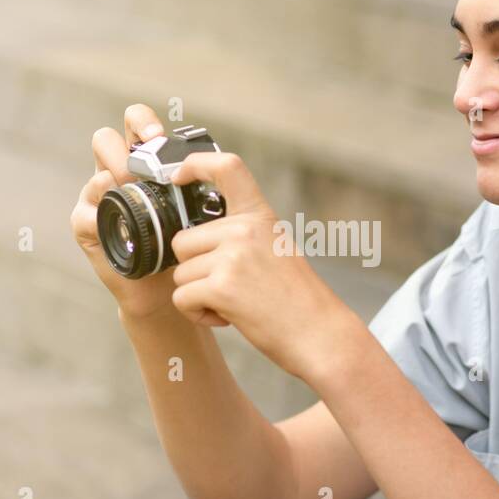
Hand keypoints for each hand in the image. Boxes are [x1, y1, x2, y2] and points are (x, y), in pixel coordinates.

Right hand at [70, 104, 186, 319]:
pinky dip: (100, 216)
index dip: (143, 123)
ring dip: (115, 177)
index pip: (136, 124)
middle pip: (105, 138)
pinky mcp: (87, 226)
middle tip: (142, 167)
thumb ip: (204, 187)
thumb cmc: (187, 244)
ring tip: (134, 193)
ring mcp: (99, 198)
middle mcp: (118, 173)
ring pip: (96, 173)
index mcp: (145, 161)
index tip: (159, 139)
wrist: (167, 288)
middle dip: (122, 149)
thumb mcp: (200, 211)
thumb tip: (217, 165)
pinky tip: (118, 225)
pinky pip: (85, 213)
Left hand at [168, 151, 358, 381]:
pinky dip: (198, 314)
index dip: (194, 164)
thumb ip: (242, 233)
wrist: (320, 334)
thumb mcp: (275, 247)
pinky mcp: (222, 286)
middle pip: (183, 241)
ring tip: (235, 304)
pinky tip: (227, 317)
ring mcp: (233, 256)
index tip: (177, 175)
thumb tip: (195, 234)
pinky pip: (182, 298)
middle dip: (195, 269)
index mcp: (259, 215)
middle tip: (230, 288)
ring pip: (181, 273)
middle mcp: (244, 229)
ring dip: (198, 295)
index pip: (226, 167)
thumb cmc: (296, 299)